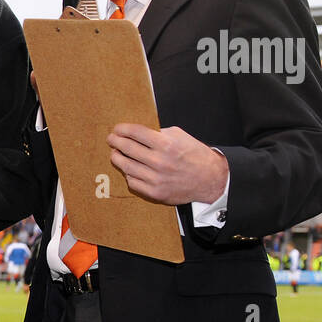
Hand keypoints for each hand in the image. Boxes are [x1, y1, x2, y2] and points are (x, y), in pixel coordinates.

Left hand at [107, 124, 227, 204]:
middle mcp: (159, 161)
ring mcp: (156, 178)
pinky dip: (128, 174)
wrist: (209, 179)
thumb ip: (158, 133)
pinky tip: (128, 168)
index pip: (135, 132)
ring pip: (126, 166)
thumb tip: (136, 132)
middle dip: (115, 141)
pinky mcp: (155, 192)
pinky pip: (132, 182)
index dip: (122, 129)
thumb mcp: (180, 136)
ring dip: (117, 157)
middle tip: (111, 139)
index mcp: (166, 144)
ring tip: (115, 153)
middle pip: (127, 148)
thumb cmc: (194, 155)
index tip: (117, 129)